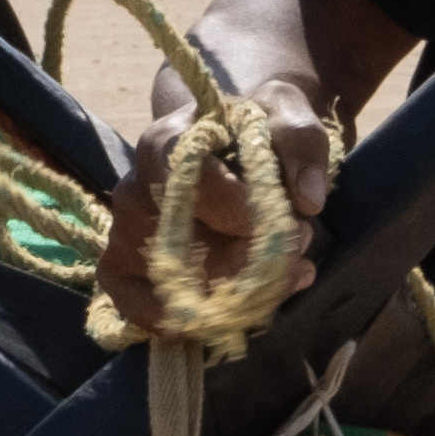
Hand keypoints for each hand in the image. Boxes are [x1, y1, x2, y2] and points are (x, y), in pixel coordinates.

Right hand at [101, 54, 331, 333]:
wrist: (240, 141)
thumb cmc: (259, 128)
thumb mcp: (289, 115)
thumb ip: (301, 143)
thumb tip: (307, 200)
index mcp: (168, 141)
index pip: (189, 179)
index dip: (239, 208)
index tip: (293, 222)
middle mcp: (137, 186)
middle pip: (177, 238)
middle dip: (246, 258)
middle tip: (301, 256)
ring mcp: (128, 228)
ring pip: (167, 278)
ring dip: (232, 292)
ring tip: (289, 278)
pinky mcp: (127, 264)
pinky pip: (133, 302)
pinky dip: (179, 320)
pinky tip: (228, 319)